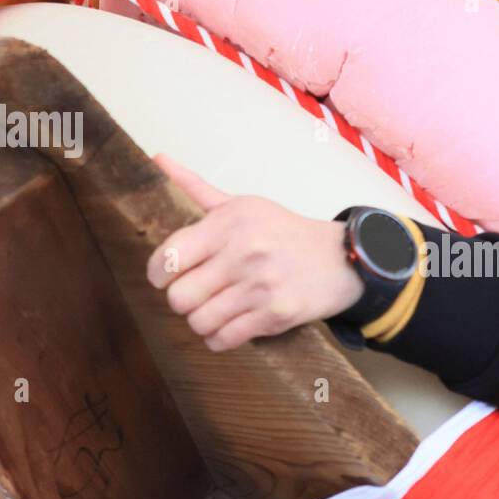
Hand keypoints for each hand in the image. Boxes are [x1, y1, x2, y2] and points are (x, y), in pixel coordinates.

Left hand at [146, 154, 364, 350]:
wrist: (340, 259)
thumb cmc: (283, 232)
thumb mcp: (243, 206)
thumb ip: (197, 189)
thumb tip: (158, 159)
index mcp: (230, 222)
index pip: (168, 257)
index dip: (158, 274)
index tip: (166, 276)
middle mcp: (244, 253)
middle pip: (179, 298)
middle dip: (182, 301)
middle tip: (195, 295)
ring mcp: (261, 286)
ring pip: (200, 322)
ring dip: (201, 322)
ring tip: (214, 310)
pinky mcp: (276, 315)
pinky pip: (225, 339)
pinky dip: (219, 338)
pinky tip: (228, 326)